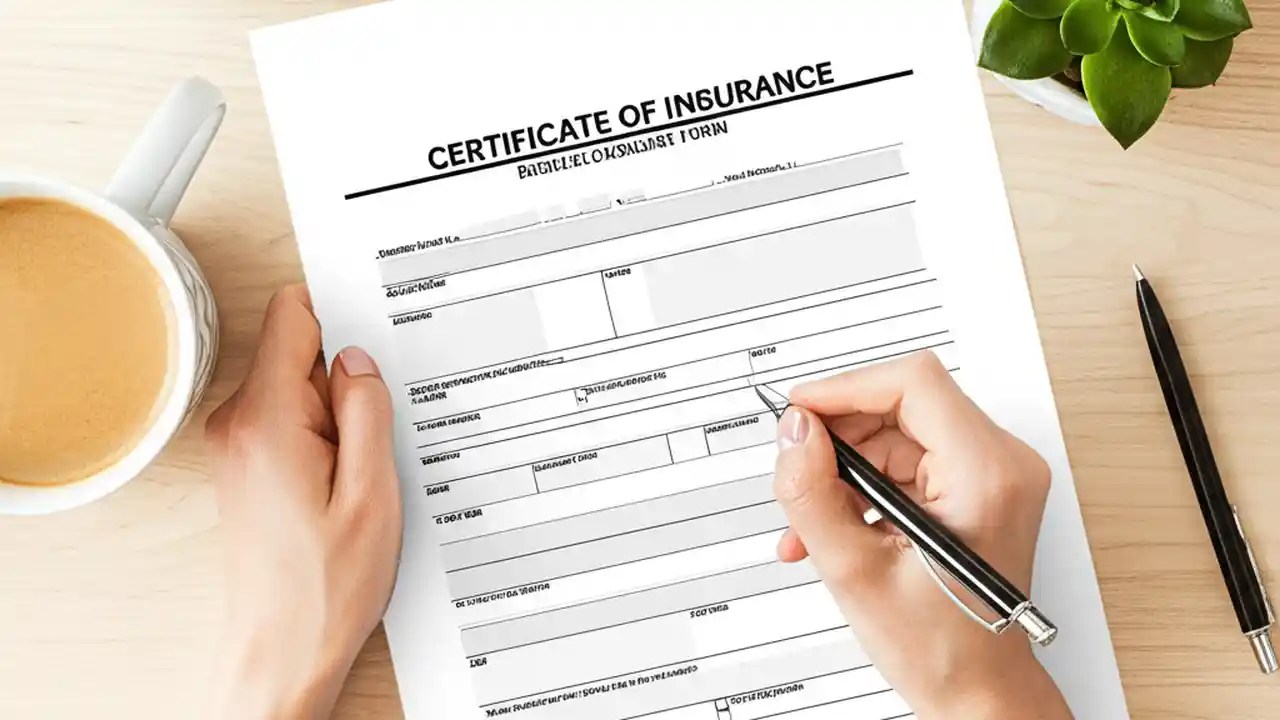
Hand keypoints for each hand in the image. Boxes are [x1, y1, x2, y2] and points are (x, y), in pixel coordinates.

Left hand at [205, 285, 402, 718]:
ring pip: (301, 390)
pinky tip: (346, 487)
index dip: (342, 321)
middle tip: (376, 441)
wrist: (283, 650)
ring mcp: (238, 445)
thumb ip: (365, 411)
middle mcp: (238, 425)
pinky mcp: (247, 465)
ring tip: (362, 475)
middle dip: (348, 382)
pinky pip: (293, 422)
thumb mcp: (371, 493)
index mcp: (266, 421)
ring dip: (341, 417)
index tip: (378, 342)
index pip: (293, 316)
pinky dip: (327, 440)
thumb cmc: (326, 587)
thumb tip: (356, 358)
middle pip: (301, 354)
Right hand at [772, 352, 1070, 719]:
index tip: (801, 412)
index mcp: (987, 475)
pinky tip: (836, 525)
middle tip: (798, 470)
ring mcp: (991, 476)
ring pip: (897, 434)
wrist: (978, 692)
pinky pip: (906, 462)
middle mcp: (1001, 465)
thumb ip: (813, 493)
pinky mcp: (974, 489)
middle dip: (840, 439)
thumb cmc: (944, 650)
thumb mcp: (856, 571)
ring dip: (846, 470)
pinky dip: (864, 487)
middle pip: (902, 405)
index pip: (912, 384)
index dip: (845, 389)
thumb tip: (794, 434)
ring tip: (812, 520)